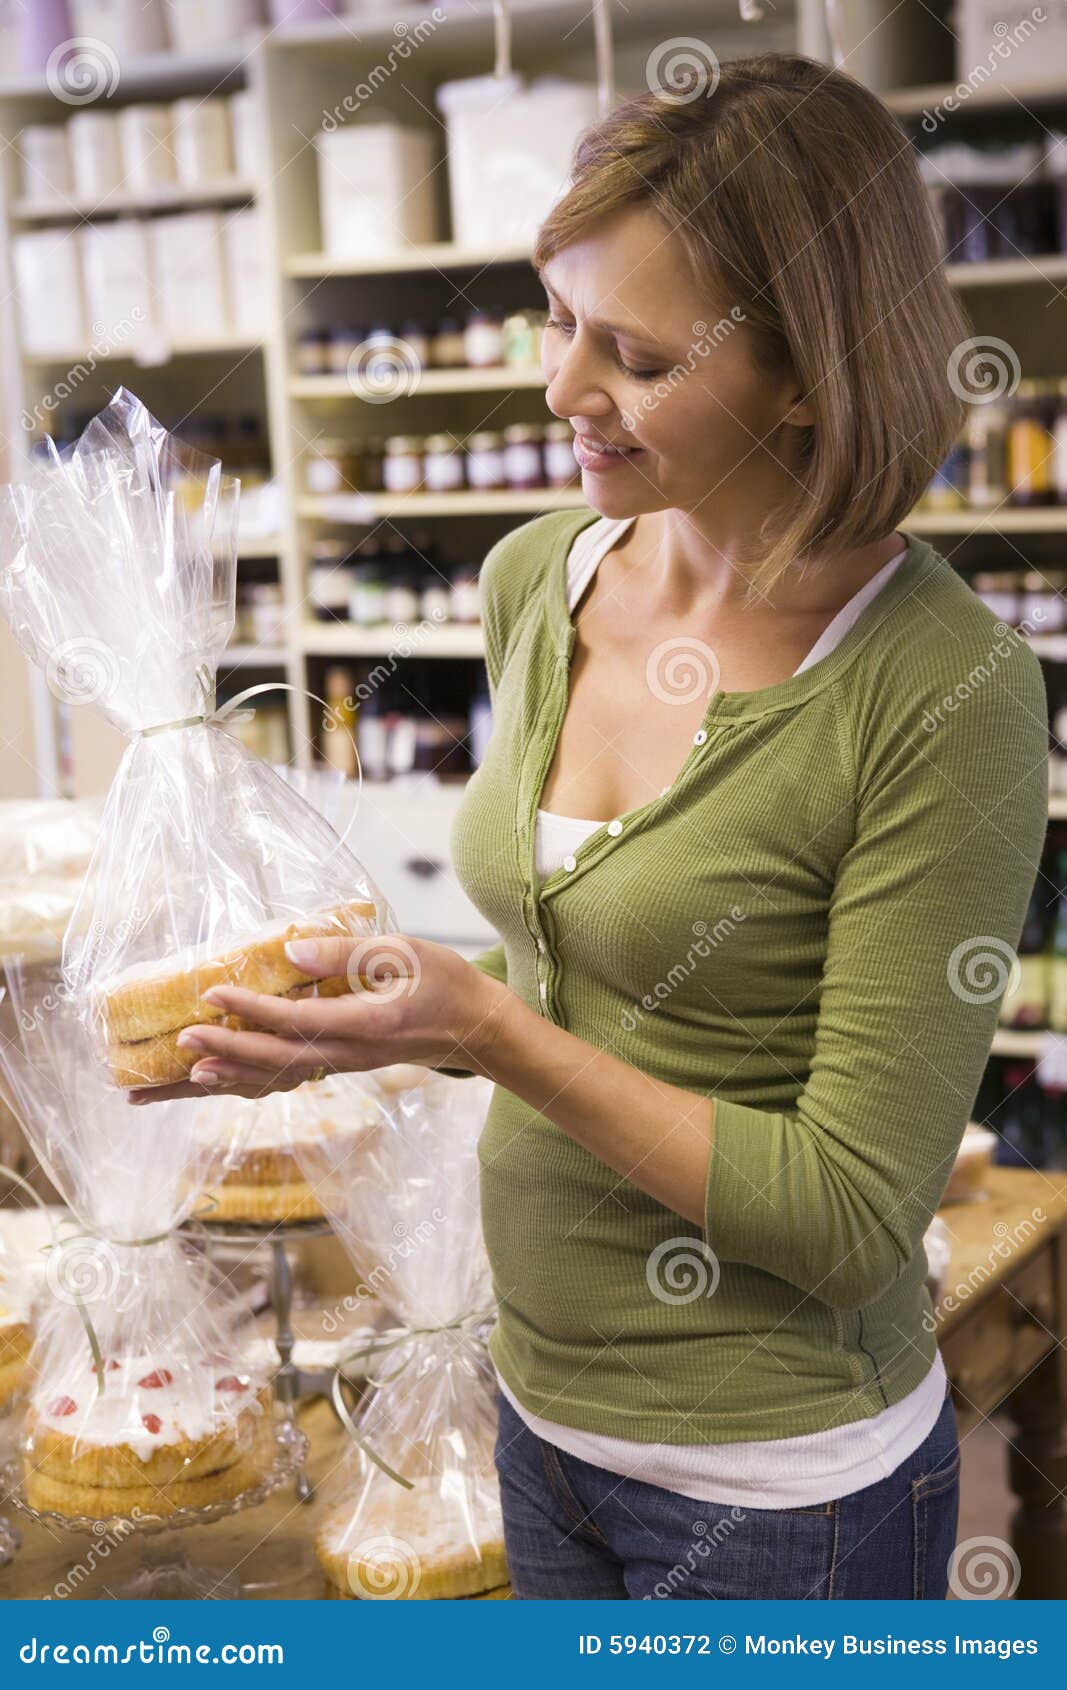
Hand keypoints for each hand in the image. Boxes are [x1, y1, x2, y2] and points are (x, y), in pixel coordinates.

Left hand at [126, 933, 511, 1103]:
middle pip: (274, 1062)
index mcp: (366, 1026)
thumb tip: (289, 948)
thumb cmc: (444, 981)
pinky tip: (205, 1084)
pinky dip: (238, 1085)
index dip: (251, 1010)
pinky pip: (278, 1082)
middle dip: (223, 1051)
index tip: (211, 995)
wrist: (473, 1028)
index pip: (298, 1020)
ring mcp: (339, 1067)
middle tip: (179, 1042)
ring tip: (167, 1084)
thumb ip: (348, 952)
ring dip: (217, 1081)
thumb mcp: (406, 952)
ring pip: (268, 1081)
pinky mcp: (334, 1067)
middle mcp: (346, 1055)